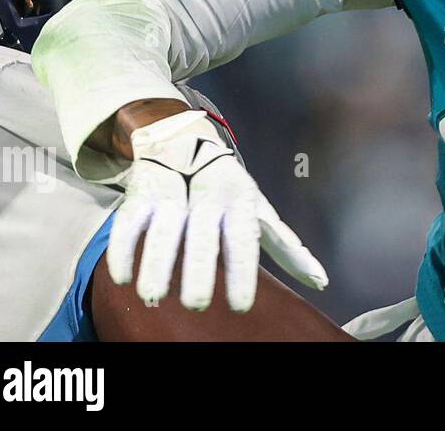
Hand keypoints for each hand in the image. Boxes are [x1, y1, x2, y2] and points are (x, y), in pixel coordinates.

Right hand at [107, 109, 327, 311]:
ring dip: (157, 265)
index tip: (240, 305)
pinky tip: (124, 279)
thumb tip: (321, 281)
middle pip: (201, 236)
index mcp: (241, 202)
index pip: (242, 239)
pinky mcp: (140, 194)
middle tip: (196, 304)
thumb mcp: (260, 211)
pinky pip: (128, 223)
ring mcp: (172, 193)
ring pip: (162, 230)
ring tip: (154, 297)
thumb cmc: (231, 190)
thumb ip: (285, 247)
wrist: (185, 139)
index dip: (241, 272)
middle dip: (198, 270)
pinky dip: (124, 250)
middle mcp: (207, 196)